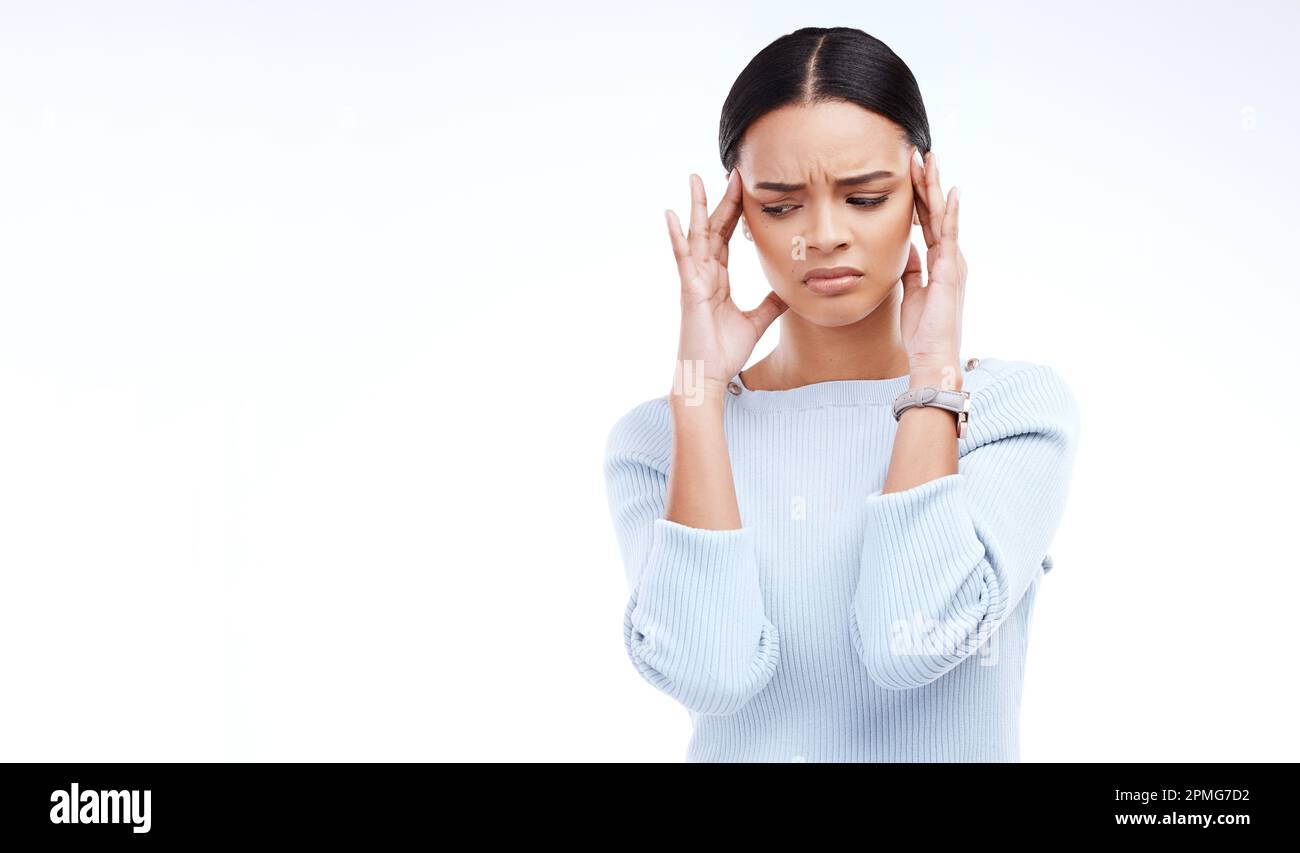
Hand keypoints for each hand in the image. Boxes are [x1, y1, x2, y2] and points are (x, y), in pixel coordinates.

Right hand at [664, 170, 786, 402]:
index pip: (726, 237)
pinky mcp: (689, 290)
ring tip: (695, 179)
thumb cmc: (724, 353)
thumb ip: (770, 305)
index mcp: (718, 279)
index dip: (734, 211)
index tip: (743, 187)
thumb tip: (788, 292)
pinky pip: (683, 258)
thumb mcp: (755, 323)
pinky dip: (677, 236)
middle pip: (713, 228)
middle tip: (731, 170)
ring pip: (697, 235)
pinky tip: (671, 214)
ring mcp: (694, 280)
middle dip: (722, 199)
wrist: (708, 377)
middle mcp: (704, 274)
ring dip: (697, 206)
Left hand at [901, 149, 965, 388]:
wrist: (932, 355)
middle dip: (927, 183)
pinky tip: (951, 192)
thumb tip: (905, 250)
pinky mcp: (952, 271)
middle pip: (936, 212)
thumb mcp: (911, 292)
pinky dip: (952, 213)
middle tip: (919, 154)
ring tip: (929, 160)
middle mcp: (950, 257)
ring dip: (935, 187)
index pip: (927, 221)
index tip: (909, 173)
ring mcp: (953, 262)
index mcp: (939, 262)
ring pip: (943, 216)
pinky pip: (951, 236)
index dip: (918, 197)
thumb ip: (911, 270)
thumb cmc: (922, 331)